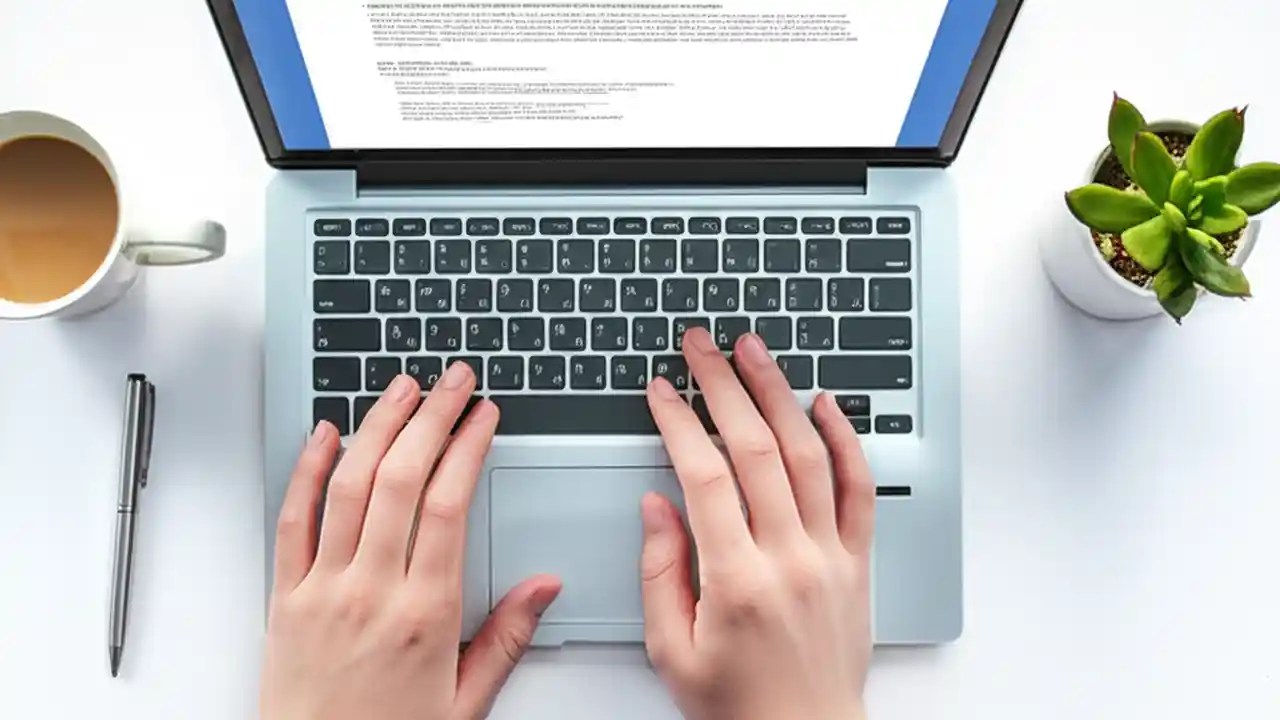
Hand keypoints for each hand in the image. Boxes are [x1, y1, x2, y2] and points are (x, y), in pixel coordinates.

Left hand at [260, 364, 560, 719]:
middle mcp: (371, 590)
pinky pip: (292, 519)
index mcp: (425, 614)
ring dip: (377, 426)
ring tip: (402, 388)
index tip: (484, 416)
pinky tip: (325, 434)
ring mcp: (322, 589)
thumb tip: (545, 586)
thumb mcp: (466, 701)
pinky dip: (307, 470)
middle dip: (433, 416)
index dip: (468, 446)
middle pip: (402, 478)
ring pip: (349, 485)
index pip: (449, 504)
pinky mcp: (283, 596)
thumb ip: (508, 637)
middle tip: (454, 380)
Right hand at [641, 328, 873, 719]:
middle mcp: (789, 559)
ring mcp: (831, 556)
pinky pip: (860, 488)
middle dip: (723, 385)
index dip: (679, 421)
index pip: (703, 475)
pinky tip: (824, 404)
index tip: (661, 389)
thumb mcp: (671, 650)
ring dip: (779, 394)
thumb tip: (657, 504)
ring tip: (754, 352)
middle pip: (756, 449)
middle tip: (701, 346)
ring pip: (808, 454)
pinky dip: (845, 439)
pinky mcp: (859, 561)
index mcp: (735, 582)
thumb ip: (660, 572)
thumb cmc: (738, 705)